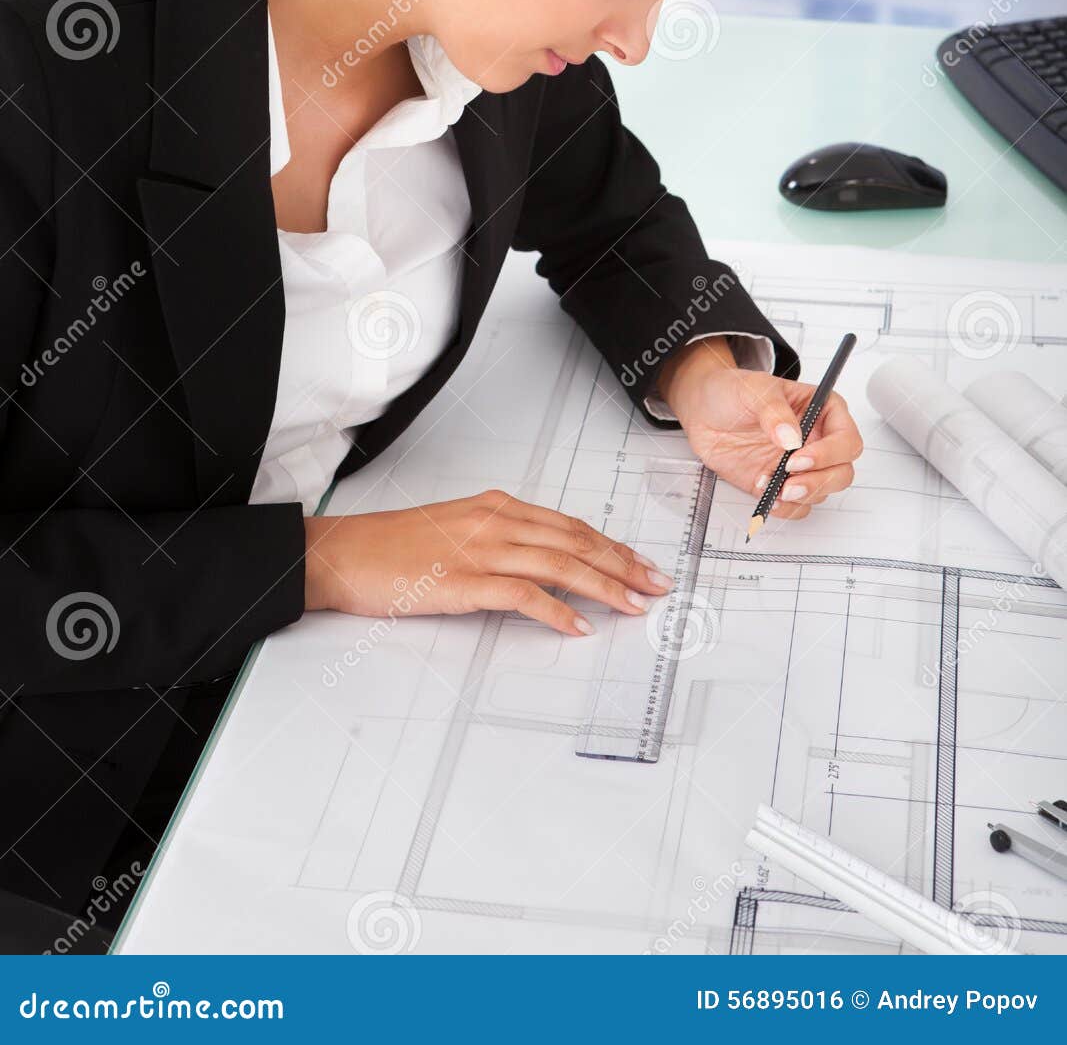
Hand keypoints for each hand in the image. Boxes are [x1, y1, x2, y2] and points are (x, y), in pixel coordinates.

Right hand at [304, 489, 674, 634]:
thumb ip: (496, 539)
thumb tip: (537, 563)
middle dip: (624, 564)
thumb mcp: (454, 529)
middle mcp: (496, 521)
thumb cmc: (391, 546)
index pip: (570, 525)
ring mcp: (481, 550)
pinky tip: (580, 626)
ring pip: (560, 564)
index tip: (642, 564)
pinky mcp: (463, 582)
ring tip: (636, 605)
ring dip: (605, 586)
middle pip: (576, 541)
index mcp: (496, 507)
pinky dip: (557, 610)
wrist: (342, 553)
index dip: (613, 546)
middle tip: (659, 584)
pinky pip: (522, 595)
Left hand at [657, 349, 863, 520]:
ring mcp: (801, 465)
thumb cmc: (733, 391)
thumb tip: (791, 438)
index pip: (846, 438)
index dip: (829, 453)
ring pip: (823, 491)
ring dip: (798, 495)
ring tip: (766, 483)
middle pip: (842, 471)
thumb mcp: (754, 389)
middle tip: (788, 484)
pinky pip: (799, 507)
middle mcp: (818, 440)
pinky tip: (766, 495)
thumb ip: (774, 412)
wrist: (704, 411)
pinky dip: (786, 508)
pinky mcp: (783, 484)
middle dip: (818, 482)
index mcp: (823, 410)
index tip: (798, 459)